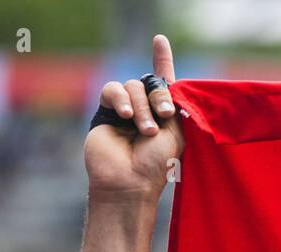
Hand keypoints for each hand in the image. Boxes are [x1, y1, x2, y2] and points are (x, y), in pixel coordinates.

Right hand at [84, 34, 181, 200]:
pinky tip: (125, 115)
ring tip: (144, 130)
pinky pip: (112, 90)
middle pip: (151, 82)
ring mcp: (124, 110)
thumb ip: (173, 105)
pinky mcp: (105, 111)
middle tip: (163, 116)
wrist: (129, 181)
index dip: (162, 60)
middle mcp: (144, 109)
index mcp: (164, 114)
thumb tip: (169, 81)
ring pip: (132, 86)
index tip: (159, 41)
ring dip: (141, 106)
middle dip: (159, 96)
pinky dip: (121, 99)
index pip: (164, 81)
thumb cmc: (156, 163)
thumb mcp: (175, 132)